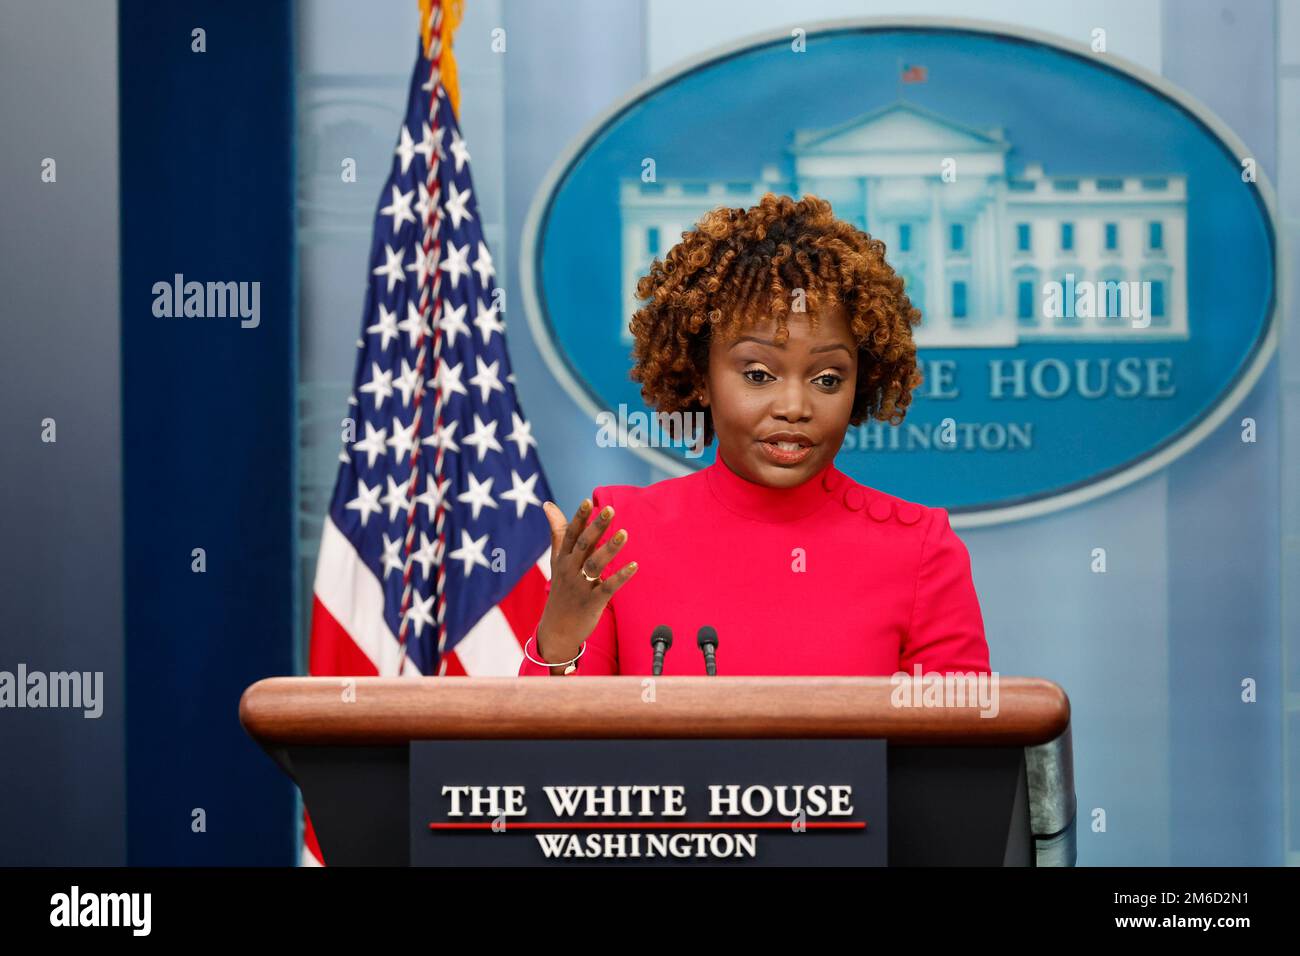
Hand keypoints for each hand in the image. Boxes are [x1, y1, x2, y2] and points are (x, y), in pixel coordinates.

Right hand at [534, 495, 637, 671]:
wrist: (557, 629)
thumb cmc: (561, 589)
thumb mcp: (556, 560)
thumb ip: (558, 532)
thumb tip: (548, 504)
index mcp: (562, 558)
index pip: (570, 535)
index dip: (578, 518)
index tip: (587, 501)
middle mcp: (569, 571)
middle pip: (583, 546)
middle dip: (596, 528)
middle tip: (609, 510)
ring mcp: (581, 587)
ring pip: (595, 565)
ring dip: (609, 549)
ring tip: (624, 533)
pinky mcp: (592, 602)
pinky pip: (608, 587)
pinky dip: (620, 577)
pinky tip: (634, 566)